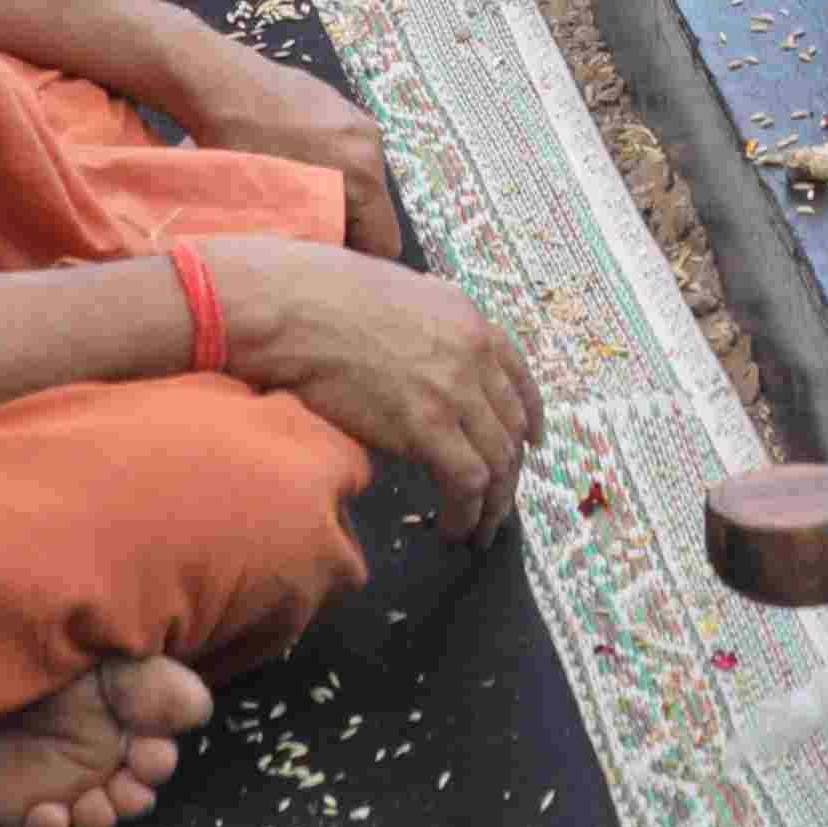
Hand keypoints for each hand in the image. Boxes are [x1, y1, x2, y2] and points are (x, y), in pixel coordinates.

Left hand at [145, 32, 407, 262]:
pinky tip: (287, 162)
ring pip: (359, 182)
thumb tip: (316, 269)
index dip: (356, 264)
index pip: (386, 244)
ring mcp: (357, 118)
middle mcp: (371, 144)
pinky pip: (346, 152)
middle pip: (374, 211)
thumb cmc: (233, 150)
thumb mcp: (269, 210)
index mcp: (362, 174)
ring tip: (290, 196)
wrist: (215, 80)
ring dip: (335, 197)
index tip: (323, 268)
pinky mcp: (339, 103)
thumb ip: (306, 241)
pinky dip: (327, 167)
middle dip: (345, 229)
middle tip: (301, 236)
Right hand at [202, 235, 539, 535]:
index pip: (518, 377)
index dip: (530, 417)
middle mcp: (474, 353)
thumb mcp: (398, 296)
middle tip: (497, 503)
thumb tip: (419, 359)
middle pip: (511, 426)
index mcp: (468, 319)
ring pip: (499, 460)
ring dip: (493, 503)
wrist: (296, 307)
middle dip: (510, 472)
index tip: (531, 443)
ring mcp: (455, 388)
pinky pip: (468, 480)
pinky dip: (466, 511)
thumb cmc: (324, 298)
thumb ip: (425, 327)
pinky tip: (451, 526)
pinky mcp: (427, 425)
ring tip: (478, 529)